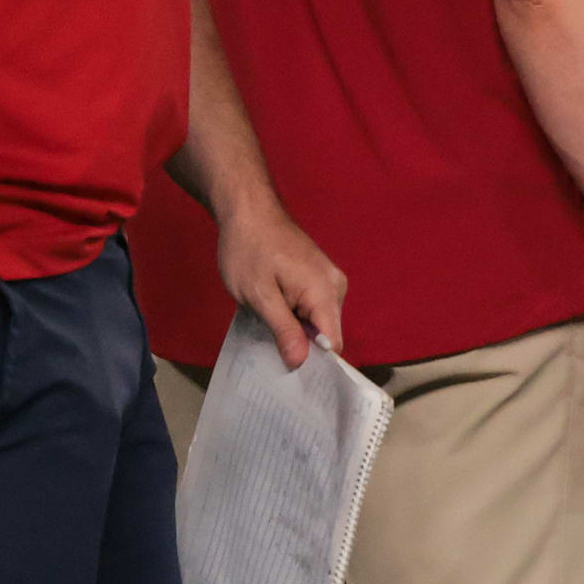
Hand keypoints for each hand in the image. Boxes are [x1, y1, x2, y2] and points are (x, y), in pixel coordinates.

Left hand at [217, 195, 347, 368]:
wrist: (247, 210)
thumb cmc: (249, 249)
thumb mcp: (259, 295)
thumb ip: (283, 330)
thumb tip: (300, 363)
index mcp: (326, 292)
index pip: (333, 343)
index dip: (313, 362)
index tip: (289, 373)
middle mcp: (336, 287)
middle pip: (326, 334)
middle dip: (301, 345)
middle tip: (269, 348)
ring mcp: (329, 280)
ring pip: (318, 322)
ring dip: (295, 329)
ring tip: (267, 324)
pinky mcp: (318, 276)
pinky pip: (313, 308)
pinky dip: (295, 315)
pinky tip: (273, 311)